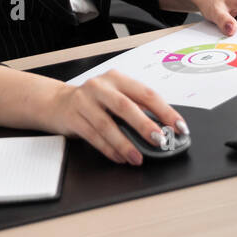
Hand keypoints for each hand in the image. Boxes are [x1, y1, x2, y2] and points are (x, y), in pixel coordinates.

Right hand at [44, 70, 187, 165]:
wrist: (57, 103)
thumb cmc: (94, 101)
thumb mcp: (115, 97)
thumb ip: (136, 109)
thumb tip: (162, 129)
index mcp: (118, 79)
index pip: (146, 93)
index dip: (165, 111)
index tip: (179, 127)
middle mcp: (101, 87)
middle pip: (126, 106)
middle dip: (145, 126)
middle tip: (160, 141)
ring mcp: (85, 101)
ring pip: (108, 125)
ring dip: (125, 144)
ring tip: (138, 157)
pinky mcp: (73, 117)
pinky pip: (93, 136)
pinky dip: (109, 149)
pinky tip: (120, 157)